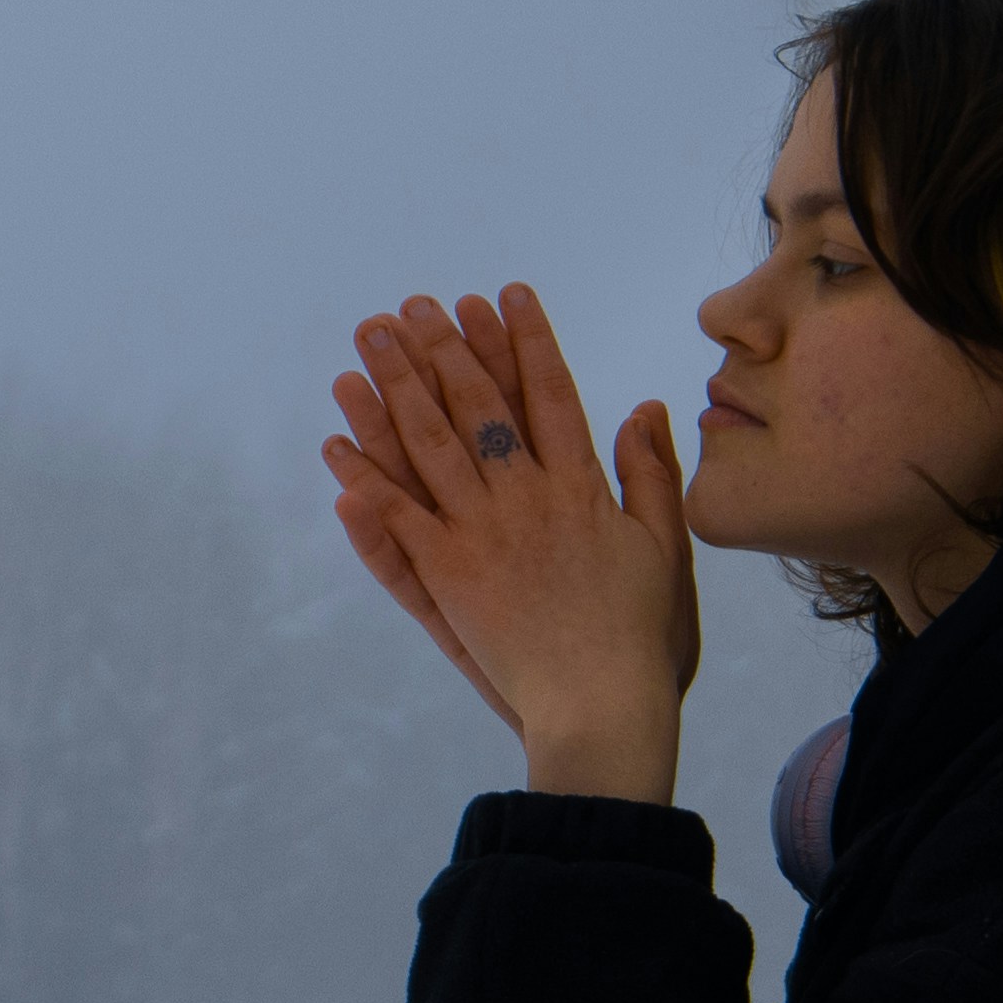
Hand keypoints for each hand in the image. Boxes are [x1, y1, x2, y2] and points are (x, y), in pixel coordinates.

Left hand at [322, 283, 699, 802]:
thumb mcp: (665, 550)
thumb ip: (651, 476)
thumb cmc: (643, 640)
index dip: (526, 341)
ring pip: (431, 448)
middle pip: (479, 408)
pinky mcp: (449, 579)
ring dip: (394, 392)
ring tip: (367, 345)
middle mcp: (527, 501)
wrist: (606, 709)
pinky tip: (337, 445)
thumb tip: (645, 408)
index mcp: (582, 490)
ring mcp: (483, 538)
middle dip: (443, 349)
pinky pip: (397, 520)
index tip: (503, 294)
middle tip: (410, 305)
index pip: (550, 395)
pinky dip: (365, 480)